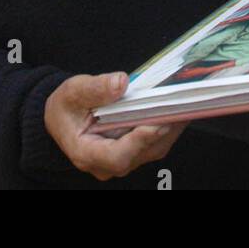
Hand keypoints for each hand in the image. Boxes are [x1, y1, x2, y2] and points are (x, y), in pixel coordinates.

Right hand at [45, 73, 183, 181]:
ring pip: (154, 149)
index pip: (117, 156)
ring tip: (185, 102)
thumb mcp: (73, 92)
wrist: (64, 117)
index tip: (157, 123)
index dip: (139, 141)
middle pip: (141, 153)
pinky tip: (178, 106)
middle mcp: (107, 165)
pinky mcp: (135, 153)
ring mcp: (123, 160)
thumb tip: (121, 82)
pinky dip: (169, 125)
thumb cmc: (66, 107)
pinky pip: (157, 143)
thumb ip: (95, 88)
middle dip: (163, 129)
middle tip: (180, 105)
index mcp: (86, 154)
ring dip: (171, 126)